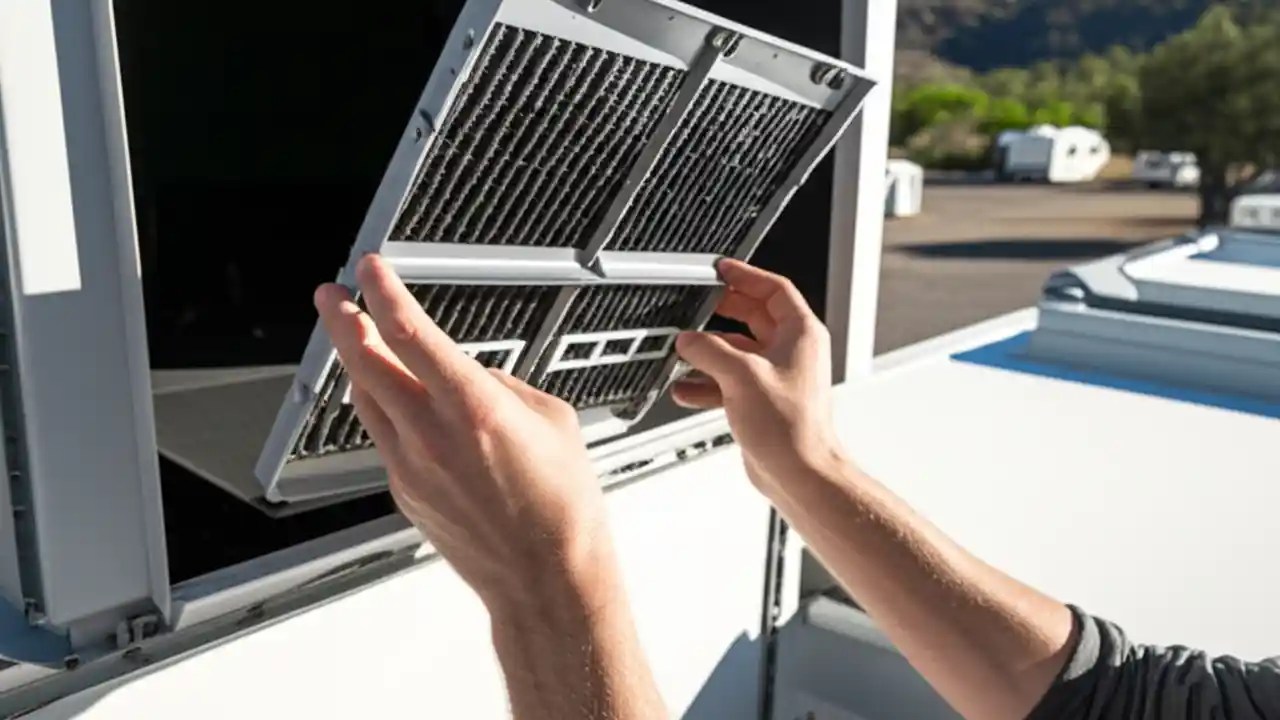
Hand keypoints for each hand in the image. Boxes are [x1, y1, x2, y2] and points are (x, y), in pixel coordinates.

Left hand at [314, 255, 612, 610]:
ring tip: (357, 338)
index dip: (382, 292)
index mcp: (474, 408)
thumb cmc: (562, 507)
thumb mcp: (552, 420)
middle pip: (364, 363)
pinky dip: (384, 409)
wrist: (546, 578)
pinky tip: (397, 401)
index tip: (370, 269)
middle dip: (342, 321)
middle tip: (332, 295)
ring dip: (356, 363)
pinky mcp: (405, 492)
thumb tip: (472, 374)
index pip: (410, 333)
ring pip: (364, 400)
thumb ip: (504, 385)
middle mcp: (432, 436)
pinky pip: (383, 437)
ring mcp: (411, 467)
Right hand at [671, 259, 846, 492]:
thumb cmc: (791, 427)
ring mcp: (776, 377)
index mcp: (800, 334)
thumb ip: (710, 351)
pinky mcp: (762, 400)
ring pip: (737, 351)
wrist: (798, 472)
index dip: (746, 275)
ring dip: (709, 353)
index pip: (774, 289)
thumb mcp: (742, 375)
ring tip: (684, 352)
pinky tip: (687, 388)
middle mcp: (791, 352)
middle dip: (721, 313)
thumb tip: (689, 340)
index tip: (722, 270)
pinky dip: (708, 383)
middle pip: (753, 317)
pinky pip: (731, 381)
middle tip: (697, 305)